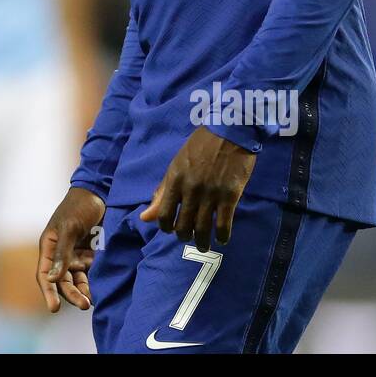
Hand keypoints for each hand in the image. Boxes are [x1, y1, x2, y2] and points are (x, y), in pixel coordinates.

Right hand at [36, 187, 105, 312]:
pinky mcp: (89, 253)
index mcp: (49, 246)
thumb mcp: (70, 227)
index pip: (45, 274)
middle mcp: (59, 253)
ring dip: (83, 290)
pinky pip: (89, 273)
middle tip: (85, 305)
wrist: (101, 192)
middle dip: (72, 294)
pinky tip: (101, 288)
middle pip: (62, 281)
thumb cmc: (80, 206)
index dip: (48, 292)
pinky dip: (93, 281)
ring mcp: (75, 254)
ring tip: (92, 300)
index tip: (54, 309)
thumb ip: (62, 253)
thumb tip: (53, 278)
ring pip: (77, 280)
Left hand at [140, 126, 255, 252]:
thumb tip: (145, 217)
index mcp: (174, 180)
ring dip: (202, 242)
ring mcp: (210, 193)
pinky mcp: (230, 196)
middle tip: (189, 238)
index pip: (164, 215)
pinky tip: (222, 238)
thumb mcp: (176, 165)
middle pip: (183, 226)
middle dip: (184, 236)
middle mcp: (190, 189)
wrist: (228, 131)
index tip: (172, 229)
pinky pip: (223, 224)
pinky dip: (222, 235)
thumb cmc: (200, 146)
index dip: (166, 227)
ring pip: (202, 228)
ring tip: (204, 245)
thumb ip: (162, 192)